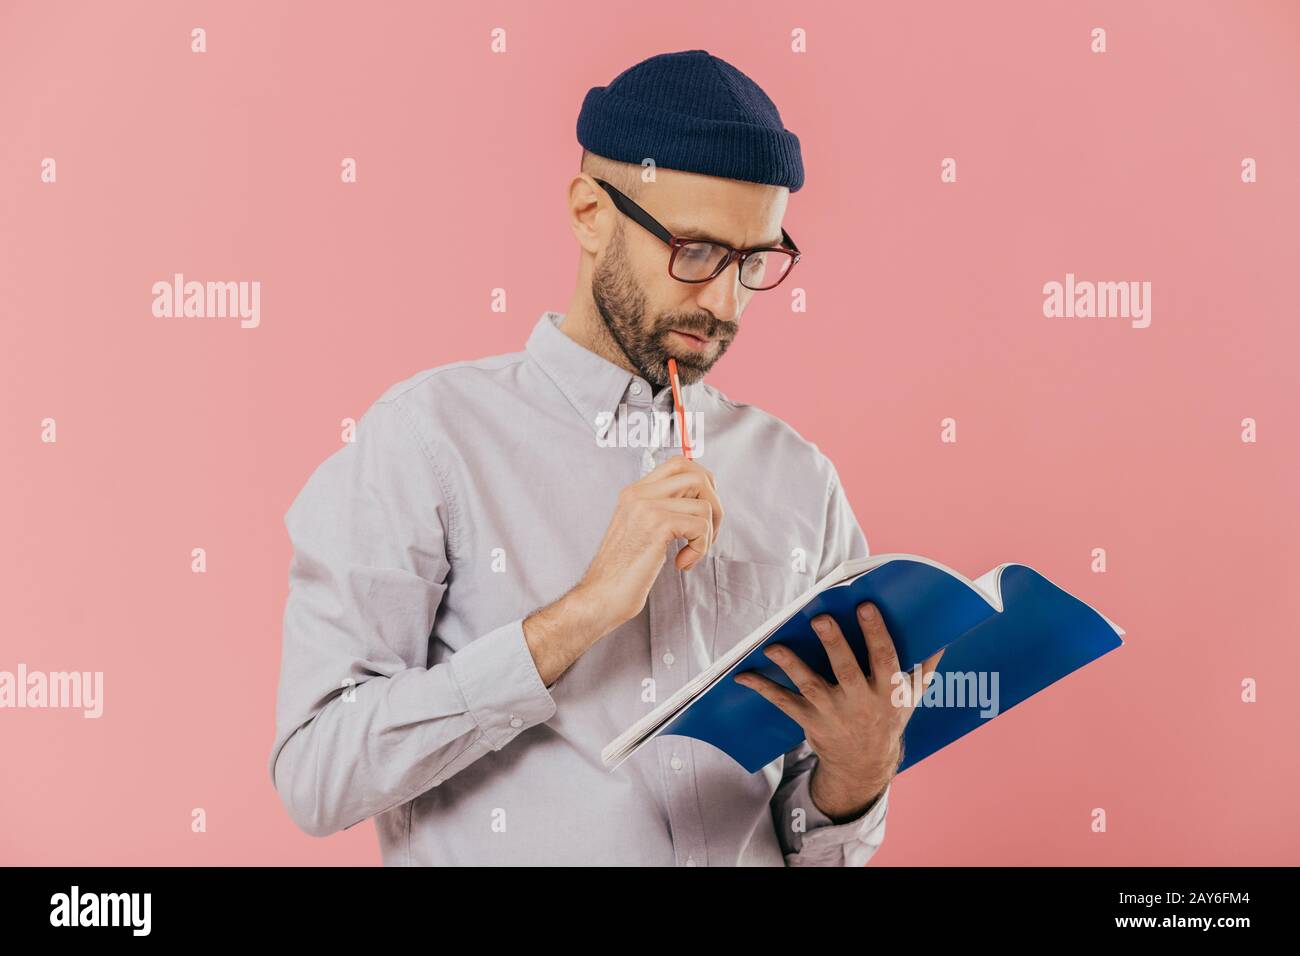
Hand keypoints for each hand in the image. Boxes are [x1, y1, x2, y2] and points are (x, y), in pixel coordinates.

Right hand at [576, 454, 722, 631]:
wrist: (600, 596)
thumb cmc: (622, 573)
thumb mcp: (641, 531)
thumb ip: (662, 511)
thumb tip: (701, 502)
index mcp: (634, 492)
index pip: (680, 463)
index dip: (702, 484)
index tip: (701, 514)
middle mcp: (638, 493)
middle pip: (697, 474)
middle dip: (714, 504)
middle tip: (705, 534)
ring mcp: (646, 507)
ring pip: (704, 504)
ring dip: (708, 534)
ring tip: (690, 554)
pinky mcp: (656, 525)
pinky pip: (700, 526)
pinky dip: (699, 548)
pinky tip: (681, 563)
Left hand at [733, 601, 943, 820]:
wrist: (864, 764)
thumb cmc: (887, 720)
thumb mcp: (910, 698)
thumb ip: (923, 668)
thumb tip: (939, 638)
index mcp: (888, 691)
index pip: (884, 657)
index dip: (876, 632)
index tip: (865, 606)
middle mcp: (860, 702)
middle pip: (846, 669)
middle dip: (833, 643)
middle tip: (820, 618)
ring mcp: (832, 712)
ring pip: (810, 685)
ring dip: (791, 664)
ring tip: (774, 645)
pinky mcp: (809, 720)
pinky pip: (783, 702)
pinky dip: (763, 688)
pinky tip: (743, 676)